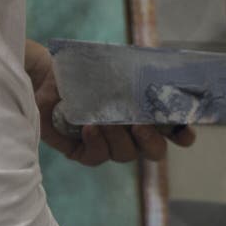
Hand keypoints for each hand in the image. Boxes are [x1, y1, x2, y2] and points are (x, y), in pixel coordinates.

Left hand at [24, 40, 195, 165]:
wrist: (42, 73)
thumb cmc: (83, 69)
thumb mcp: (114, 67)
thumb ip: (140, 75)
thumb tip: (164, 72)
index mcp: (145, 115)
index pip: (174, 133)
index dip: (183, 136)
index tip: (183, 131)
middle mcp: (131, 134)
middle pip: (155, 152)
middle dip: (151, 142)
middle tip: (139, 126)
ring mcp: (108, 145)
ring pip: (126, 155)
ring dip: (118, 138)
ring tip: (105, 119)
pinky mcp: (83, 151)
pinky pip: (97, 158)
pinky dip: (96, 144)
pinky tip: (89, 128)